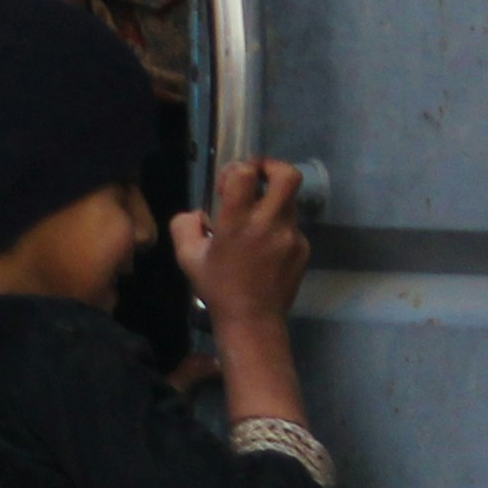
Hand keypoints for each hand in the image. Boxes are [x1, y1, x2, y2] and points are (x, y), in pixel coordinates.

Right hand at [171, 160, 307, 335]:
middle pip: (287, 175)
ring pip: (288, 201)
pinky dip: (278, 228)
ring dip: (272, 202)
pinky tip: (266, 249)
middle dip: (271, 167)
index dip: (236, 170)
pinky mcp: (303, 248)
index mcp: (237, 222)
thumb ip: (184, 225)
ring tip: (257, 222)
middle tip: (257, 178)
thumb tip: (199, 213)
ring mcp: (290, 236)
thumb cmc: (218, 288)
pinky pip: (292, 226)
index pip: (245, 173)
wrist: (252, 320)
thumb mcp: (187, 257)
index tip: (227, 187)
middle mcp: (268, 224)